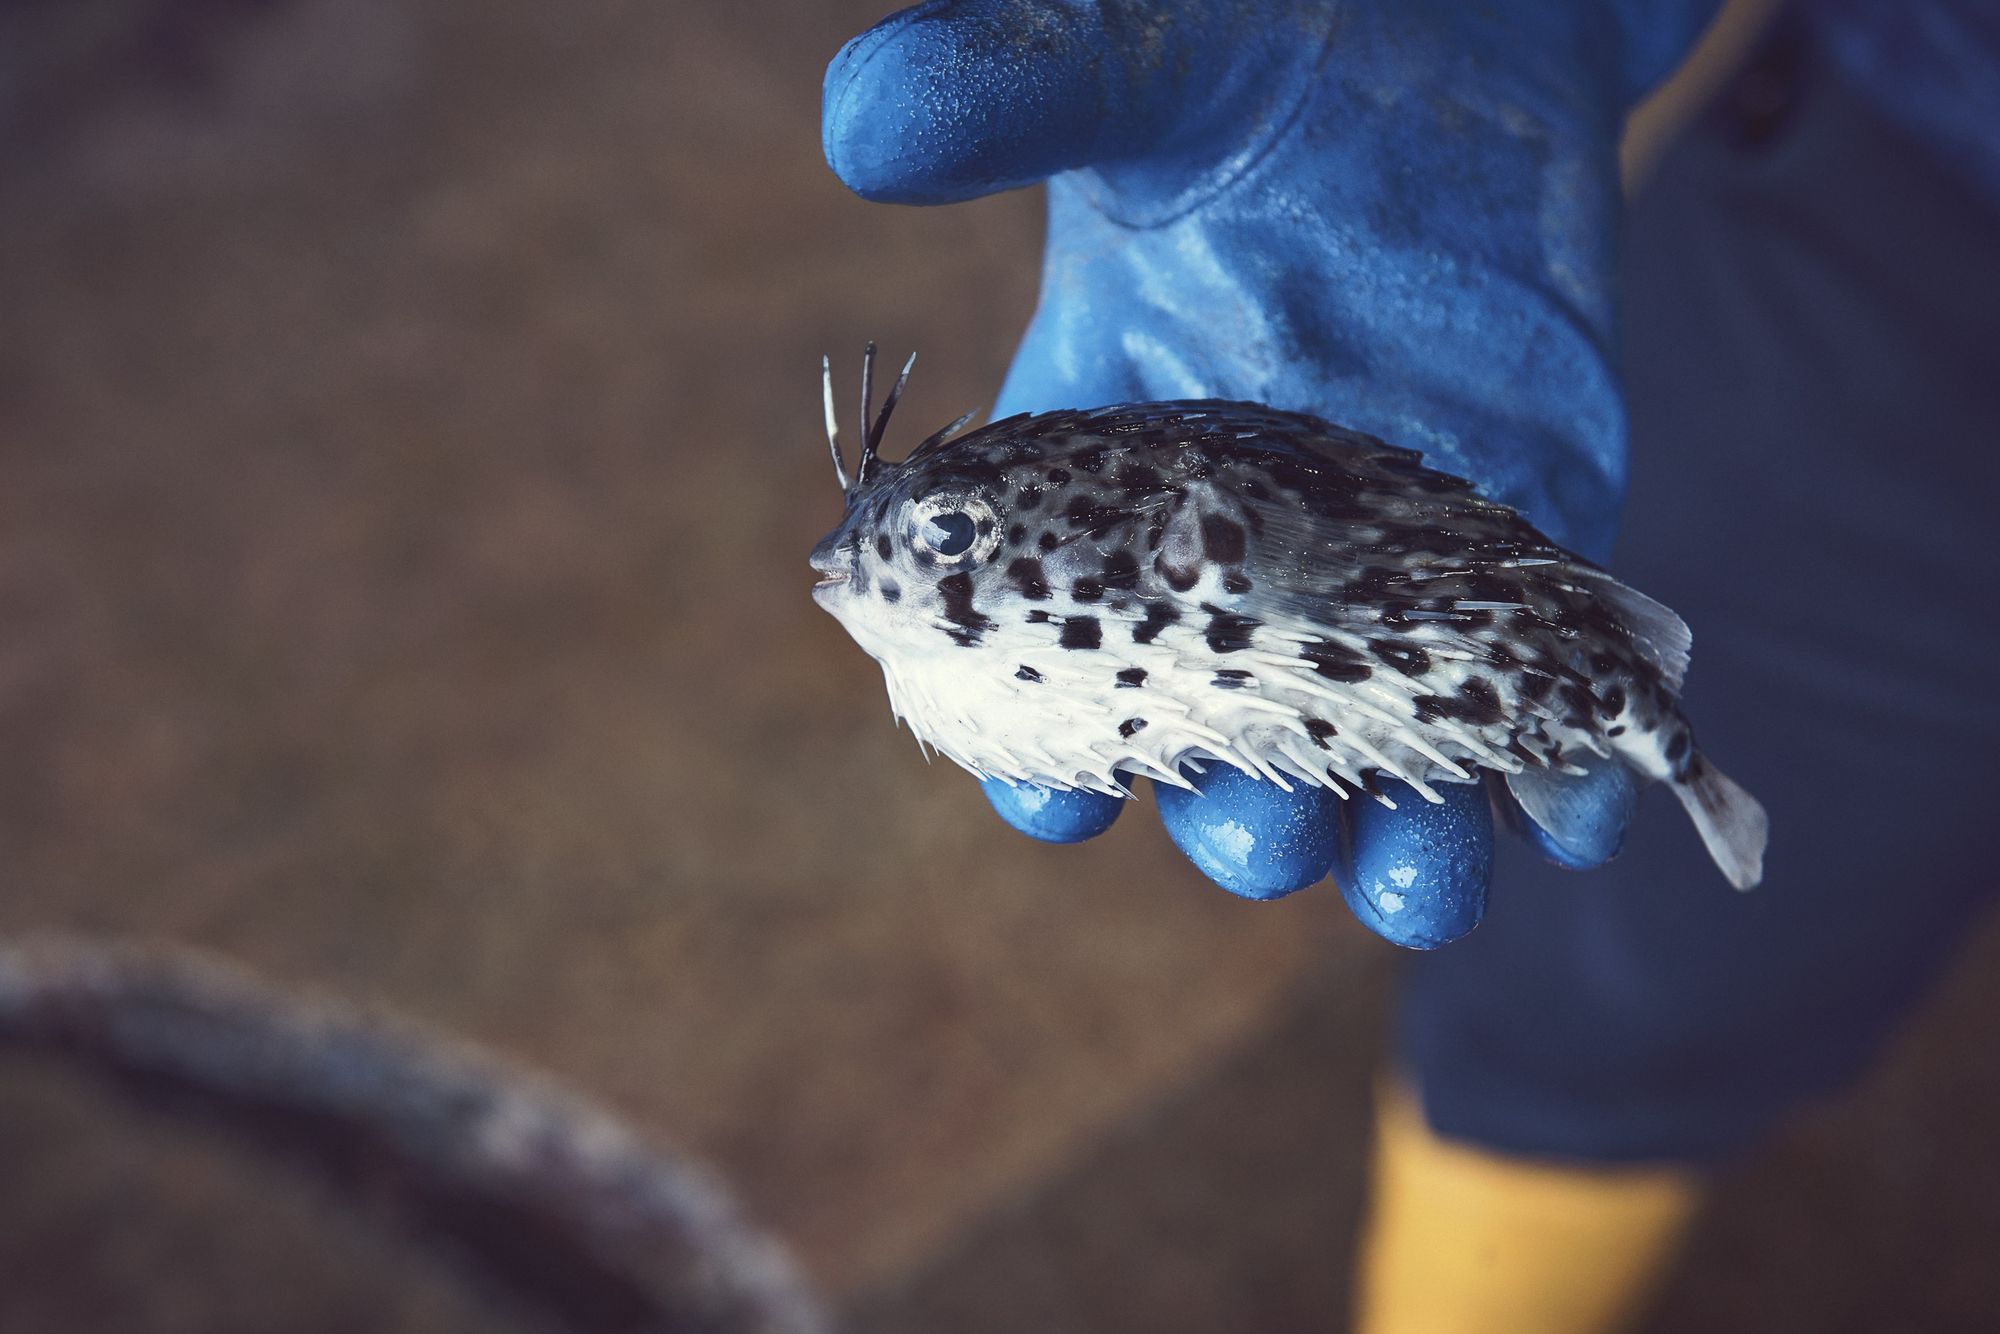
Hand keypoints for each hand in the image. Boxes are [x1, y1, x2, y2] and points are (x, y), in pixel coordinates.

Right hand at [822, 0, 1713, 945]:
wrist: (1454, 36)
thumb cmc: (1257, 53)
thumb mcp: (1132, 69)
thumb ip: (1009, 92)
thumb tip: (865, 125)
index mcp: (1101, 475)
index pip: (1047, 643)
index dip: (1036, 738)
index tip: (1054, 792)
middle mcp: (1233, 553)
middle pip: (1222, 745)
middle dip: (1235, 815)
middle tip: (1252, 820)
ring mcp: (1383, 564)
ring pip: (1376, 762)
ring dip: (1397, 844)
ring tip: (1419, 870)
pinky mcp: (1518, 542)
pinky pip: (1531, 695)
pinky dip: (1559, 766)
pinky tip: (1572, 797)